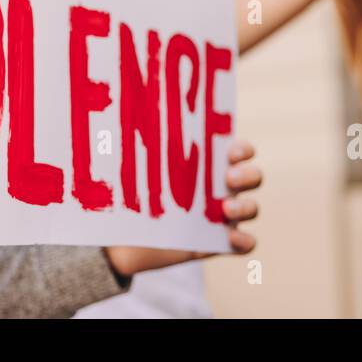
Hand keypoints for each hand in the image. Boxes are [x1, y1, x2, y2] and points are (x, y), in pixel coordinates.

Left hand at [104, 140, 260, 277]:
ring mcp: (221, 216)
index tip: (230, 150)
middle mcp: (220, 187)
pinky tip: (230, 238)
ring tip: (226, 209)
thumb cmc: (133, 192)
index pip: (238, 150)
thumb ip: (130, 145)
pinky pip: (243, 243)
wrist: (124, 239)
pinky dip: (243, 241)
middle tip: (229, 177)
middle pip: (252, 177)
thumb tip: (109, 118)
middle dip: (248, 175)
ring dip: (245, 206)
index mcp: (206, 163)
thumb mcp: (130, 168)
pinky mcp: (216, 244)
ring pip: (251, 208)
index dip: (242, 149)